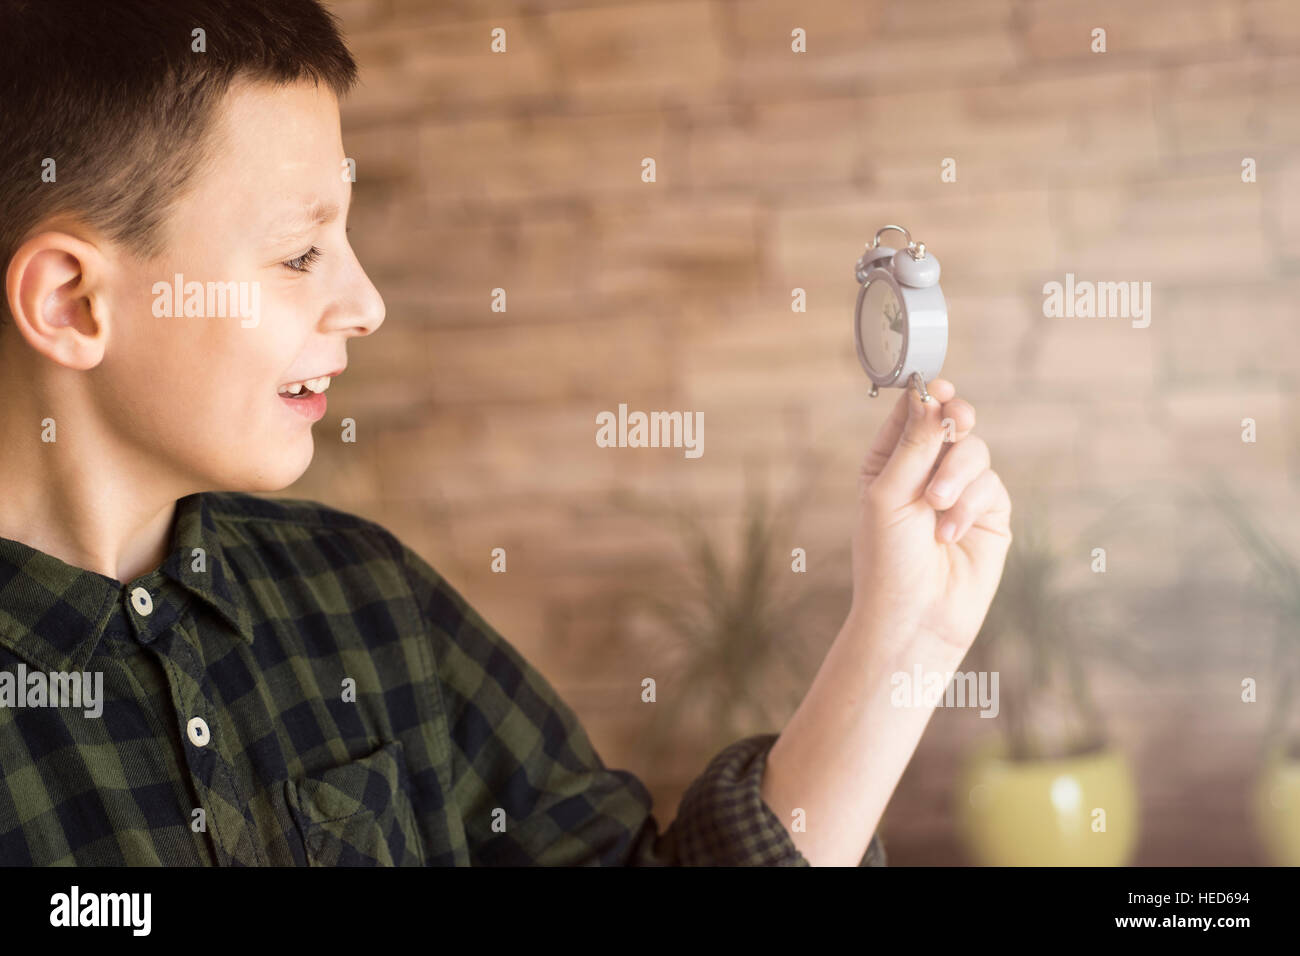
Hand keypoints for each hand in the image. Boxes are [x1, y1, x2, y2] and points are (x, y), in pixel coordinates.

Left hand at [848, 378, 1011, 662]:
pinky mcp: (988, 513)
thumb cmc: (887, 559)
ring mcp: (959, 490)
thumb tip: (932, 395)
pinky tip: (948, 534)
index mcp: (890, 462)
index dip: (926, 396)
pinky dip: (969, 506)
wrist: (915, 616)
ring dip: (957, 475)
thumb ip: (914, 445)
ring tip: (936, 507)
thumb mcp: (890, 495)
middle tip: (955, 422)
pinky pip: (991, 485)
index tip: (936, 388)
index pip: (912, 414)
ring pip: (975, 450)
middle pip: (951, 421)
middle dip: (955, 420)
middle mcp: (925, 471)